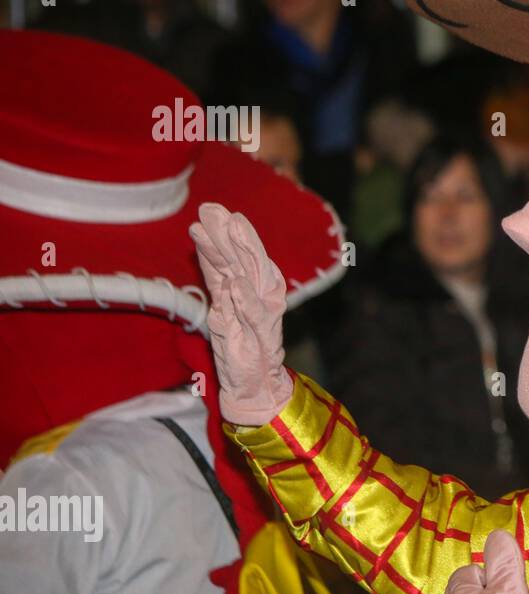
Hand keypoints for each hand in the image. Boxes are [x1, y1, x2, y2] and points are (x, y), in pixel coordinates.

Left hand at [188, 202, 293, 425]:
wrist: (253, 383)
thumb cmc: (238, 344)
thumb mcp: (221, 303)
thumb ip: (215, 274)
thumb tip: (202, 239)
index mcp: (248, 286)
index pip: (230, 257)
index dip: (219, 236)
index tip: (206, 213)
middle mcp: (258, 295)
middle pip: (243, 260)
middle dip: (230, 234)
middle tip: (215, 211)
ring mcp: (262, 313)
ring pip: (252, 278)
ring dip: (241, 253)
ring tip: (230, 230)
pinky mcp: (261, 335)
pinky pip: (253, 314)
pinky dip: (245, 299)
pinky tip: (235, 283)